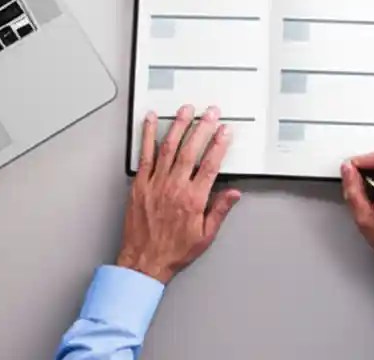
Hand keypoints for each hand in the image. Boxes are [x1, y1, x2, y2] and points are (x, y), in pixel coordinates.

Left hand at [116, 105, 240, 283]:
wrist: (144, 262)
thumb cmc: (173, 251)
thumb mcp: (205, 236)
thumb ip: (219, 210)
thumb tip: (233, 193)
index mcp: (192, 200)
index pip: (210, 165)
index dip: (219, 145)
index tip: (225, 132)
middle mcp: (174, 188)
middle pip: (191, 150)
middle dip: (202, 128)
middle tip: (210, 113)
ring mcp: (155, 184)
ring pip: (169, 148)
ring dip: (179, 126)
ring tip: (186, 110)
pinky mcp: (140, 184)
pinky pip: (145, 155)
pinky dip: (148, 136)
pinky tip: (151, 121)